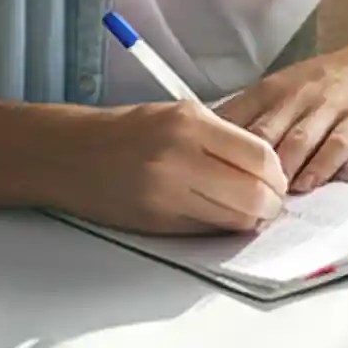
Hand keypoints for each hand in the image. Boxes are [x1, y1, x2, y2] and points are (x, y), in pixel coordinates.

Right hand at [64, 100, 286, 234]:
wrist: (70, 154)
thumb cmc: (127, 133)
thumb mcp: (178, 116)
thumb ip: (223, 138)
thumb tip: (268, 169)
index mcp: (190, 123)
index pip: (260, 156)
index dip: (277, 174)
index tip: (277, 179)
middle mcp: (180, 156)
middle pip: (254, 194)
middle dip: (271, 204)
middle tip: (269, 203)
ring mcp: (167, 192)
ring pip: (236, 219)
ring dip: (250, 220)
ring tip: (245, 211)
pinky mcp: (157, 221)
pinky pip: (208, 231)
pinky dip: (222, 227)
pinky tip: (216, 215)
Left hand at [217, 22, 347, 192]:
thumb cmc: (330, 81)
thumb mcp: (285, 88)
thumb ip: (252, 116)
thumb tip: (209, 145)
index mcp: (272, 90)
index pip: (235, 118)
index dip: (215, 149)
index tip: (202, 175)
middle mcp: (296, 95)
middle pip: (261, 133)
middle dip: (243, 167)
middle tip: (231, 197)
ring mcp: (328, 105)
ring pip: (296, 139)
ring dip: (280, 170)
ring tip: (266, 199)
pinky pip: (337, 143)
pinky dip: (321, 165)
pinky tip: (308, 184)